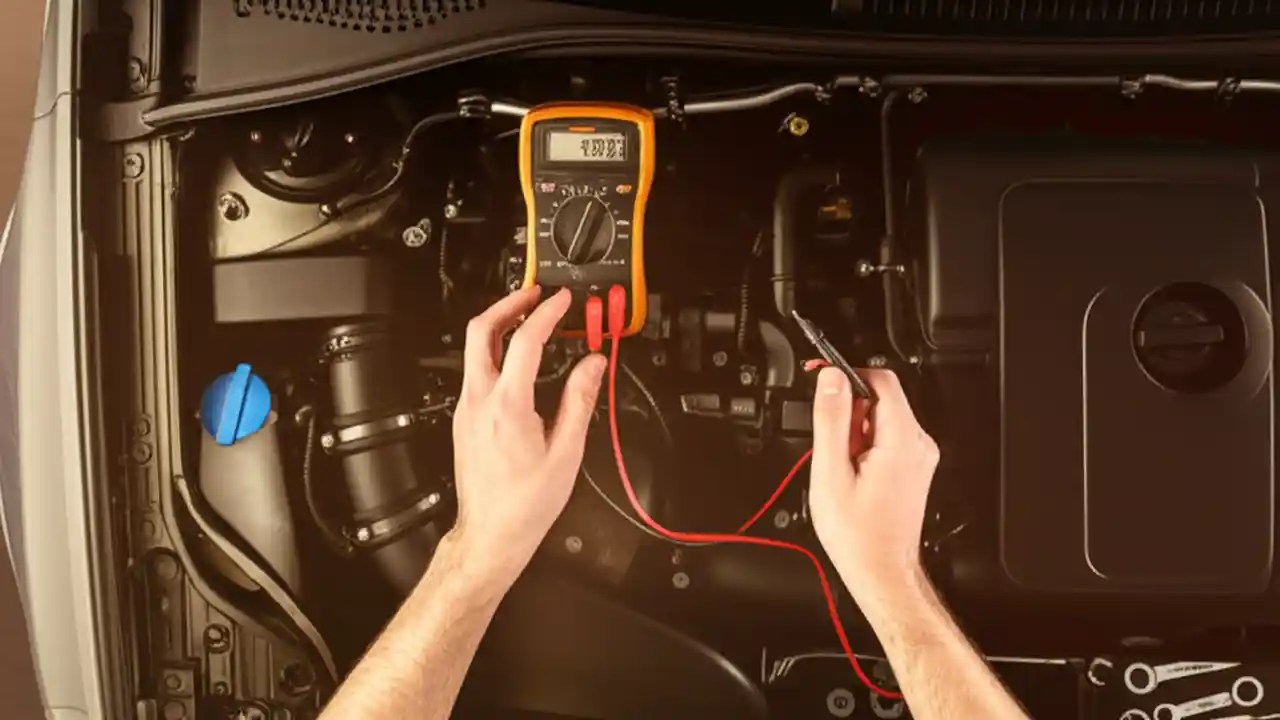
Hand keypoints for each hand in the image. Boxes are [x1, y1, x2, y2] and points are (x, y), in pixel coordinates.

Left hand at [448, 286, 606, 592]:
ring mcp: (466, 409)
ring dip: (501, 327)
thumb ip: (579, 400)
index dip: (546, 313)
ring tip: (528, 320)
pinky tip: (518, 360)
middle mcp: (479, 402)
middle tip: (533, 293)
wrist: (491, 534)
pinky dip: (497, 353)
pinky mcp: (464, 419)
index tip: (562, 300)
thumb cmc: (525, 503)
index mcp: (507, 406)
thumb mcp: (566, 452)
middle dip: (508, 304)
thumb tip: (593, 365)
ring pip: (475, 350)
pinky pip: (477, 373)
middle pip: (482, 331)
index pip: (525, 341)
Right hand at [808, 368, 939, 597]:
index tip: (823, 380)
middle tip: (834, 448)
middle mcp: (918, 445)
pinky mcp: (913, 466)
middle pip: (881, 399)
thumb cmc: (858, 534)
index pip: (882, 380)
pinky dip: (865, 446)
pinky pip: (887, 438)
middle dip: (850, 413)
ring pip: (881, 419)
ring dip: (856, 433)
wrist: (880, 570)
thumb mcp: (831, 472)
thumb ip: (831, 419)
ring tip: (844, 467)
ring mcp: (918, 456)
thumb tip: (831, 378)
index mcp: (902, 441)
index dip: (849, 374)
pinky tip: (855, 474)